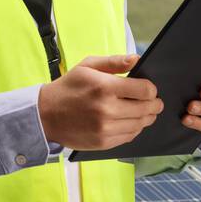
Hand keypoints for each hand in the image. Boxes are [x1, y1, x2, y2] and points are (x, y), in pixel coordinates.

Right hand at [38, 53, 163, 150]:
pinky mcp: (103, 142)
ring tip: (145, 112)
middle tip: (155, 102)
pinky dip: (134, 129)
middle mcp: (107, 109)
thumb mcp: (87, 66)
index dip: (152, 89)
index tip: (150, 89)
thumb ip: (114, 61)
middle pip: (146, 109)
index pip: (144, 90)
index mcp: (104, 87)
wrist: (45, 115)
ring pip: (140, 124)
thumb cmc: (68, 88)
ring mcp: (105, 128)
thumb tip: (136, 59)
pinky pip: (129, 136)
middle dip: (154, 104)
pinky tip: (131, 122)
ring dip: (147, 118)